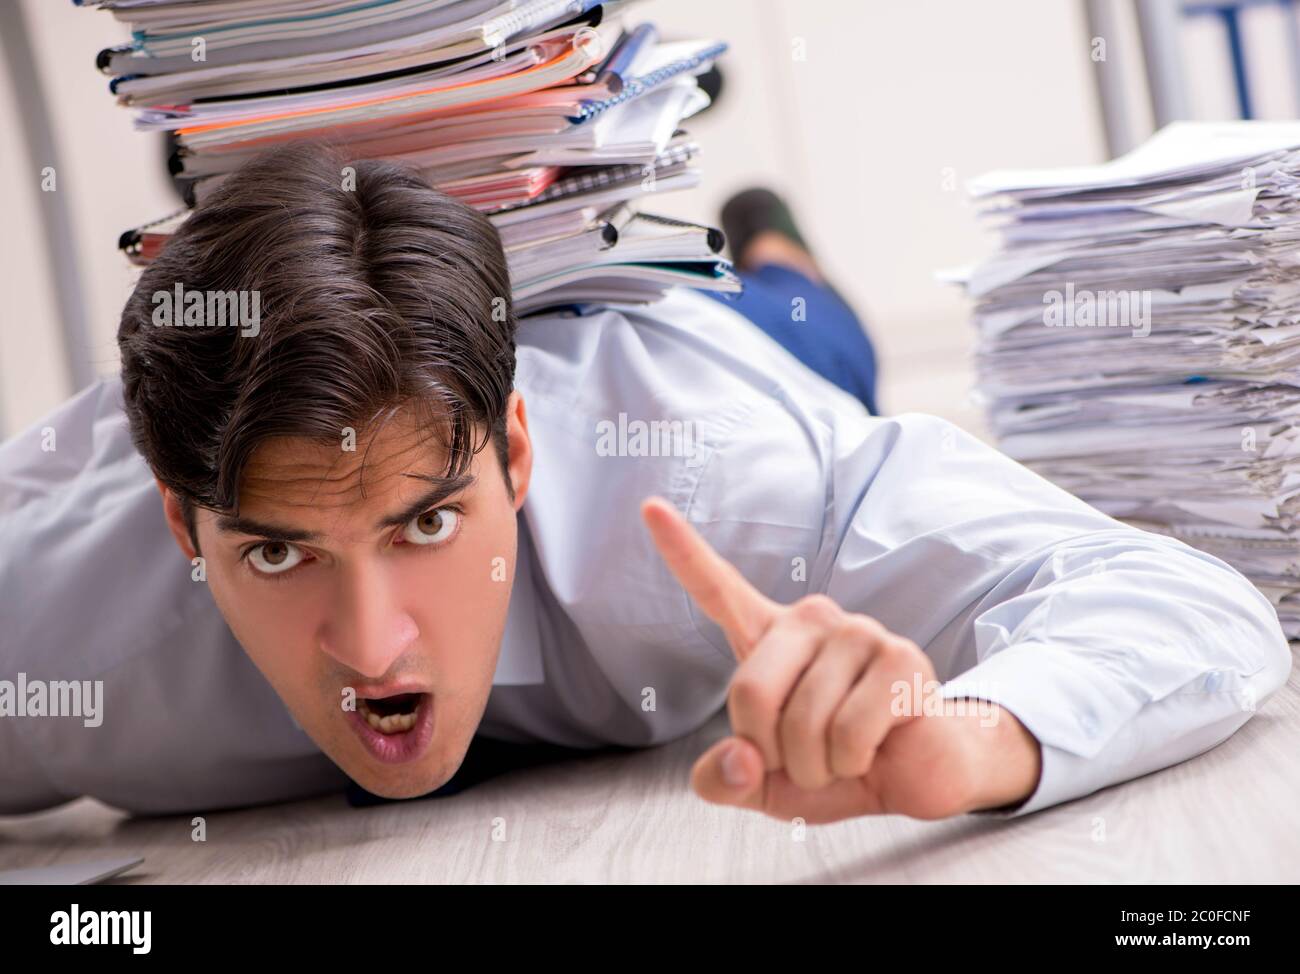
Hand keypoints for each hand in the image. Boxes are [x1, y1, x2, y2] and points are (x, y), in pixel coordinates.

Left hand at [640, 496, 1041, 822]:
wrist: (918, 772)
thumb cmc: (837, 764)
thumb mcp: (763, 784)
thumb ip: (725, 779)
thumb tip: (739, 758)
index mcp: (771, 637)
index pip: (717, 588)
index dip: (681, 550)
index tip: (649, 508)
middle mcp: (813, 620)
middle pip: (748, 693)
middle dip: (770, 751)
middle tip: (807, 758)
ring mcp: (860, 633)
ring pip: (802, 723)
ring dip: (817, 766)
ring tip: (844, 754)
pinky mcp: (901, 659)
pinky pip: (847, 735)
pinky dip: (852, 763)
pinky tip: (875, 748)